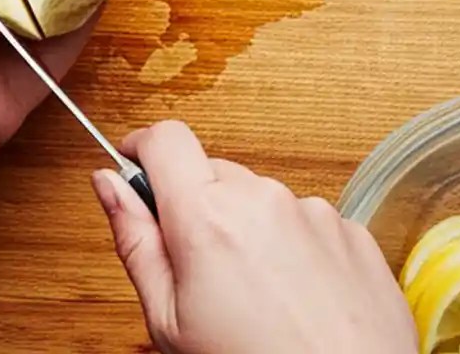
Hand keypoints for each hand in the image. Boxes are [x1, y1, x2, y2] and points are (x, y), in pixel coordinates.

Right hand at [92, 121, 416, 353]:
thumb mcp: (170, 321)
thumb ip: (135, 242)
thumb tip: (108, 185)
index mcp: (208, 217)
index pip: (165, 139)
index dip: (142, 150)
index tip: (136, 169)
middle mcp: (265, 200)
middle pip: (212, 173)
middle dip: (196, 208)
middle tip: (198, 273)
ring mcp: (314, 213)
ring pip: (260, 198)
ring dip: (247, 230)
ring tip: (255, 297)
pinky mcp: (352, 232)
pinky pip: (305, 221)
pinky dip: (292, 248)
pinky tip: (293, 299)